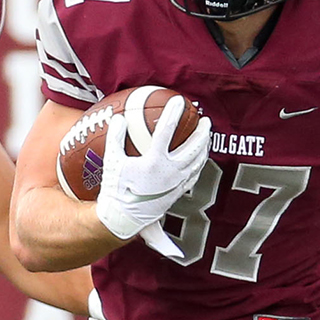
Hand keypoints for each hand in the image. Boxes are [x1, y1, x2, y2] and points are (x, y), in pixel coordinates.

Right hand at [93, 94, 210, 241]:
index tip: (179, 100)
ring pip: (197, 162)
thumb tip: (119, 118)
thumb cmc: (116, 190)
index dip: (173, 113)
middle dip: (201, 131)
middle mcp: (170, 171)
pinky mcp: (177, 193)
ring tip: (207, 137)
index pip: (167, 130)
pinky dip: (199, 164)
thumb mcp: (111, 162)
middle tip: (205, 120)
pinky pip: (194, 175)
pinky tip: (200, 161)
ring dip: (204, 147)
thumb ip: (115, 138)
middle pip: (193, 147)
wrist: (123, 218)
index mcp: (154, 161)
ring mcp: (176, 183)